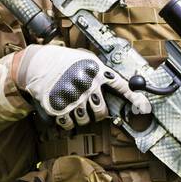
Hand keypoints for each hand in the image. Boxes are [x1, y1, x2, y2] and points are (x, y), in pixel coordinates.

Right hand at [15, 45, 149, 128]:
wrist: (35, 63)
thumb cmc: (62, 60)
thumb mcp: (85, 58)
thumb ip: (100, 70)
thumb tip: (116, 81)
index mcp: (97, 71)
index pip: (122, 86)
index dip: (136, 99)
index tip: (145, 108)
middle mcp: (87, 85)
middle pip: (101, 112)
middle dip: (98, 114)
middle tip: (91, 108)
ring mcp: (73, 97)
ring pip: (85, 120)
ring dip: (81, 118)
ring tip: (74, 107)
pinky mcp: (58, 107)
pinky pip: (69, 124)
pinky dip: (67, 122)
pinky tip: (64, 112)